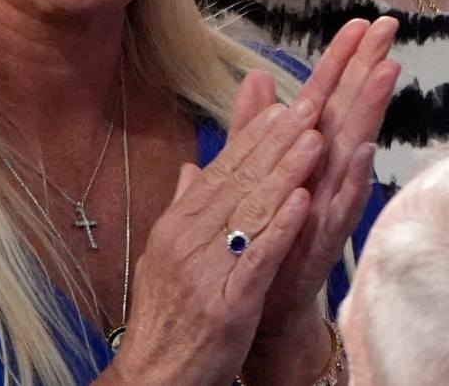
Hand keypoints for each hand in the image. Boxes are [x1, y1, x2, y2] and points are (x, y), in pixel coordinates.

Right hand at [106, 82, 322, 385]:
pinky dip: (281, 227)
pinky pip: (259, 258)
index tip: (280, 109)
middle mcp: (185, 241)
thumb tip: (191, 169)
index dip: (252, 140)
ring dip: (285, 174)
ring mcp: (205, 270)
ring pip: (250, 212)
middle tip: (305, 109)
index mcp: (173, 227)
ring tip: (313, 142)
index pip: (218, 173)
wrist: (155, 373)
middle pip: (236, 183)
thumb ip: (181, 209)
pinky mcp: (227, 302)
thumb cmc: (164, 318)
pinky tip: (302, 201)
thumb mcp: (162, 256)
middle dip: (275, 143)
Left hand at [240, 18, 397, 377]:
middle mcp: (323, 178)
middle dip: (366, 71)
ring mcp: (326, 208)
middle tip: (387, 28)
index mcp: (306, 159)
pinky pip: (339, 207)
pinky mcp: (320, 239)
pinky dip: (350, 180)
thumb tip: (255, 77)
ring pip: (351, 153)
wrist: (260, 304)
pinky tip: (360, 152)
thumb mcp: (253, 171)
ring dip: (367, 113)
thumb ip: (253, 128)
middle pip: (347, 114)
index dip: (342, 62)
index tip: (363, 21)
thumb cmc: (264, 235)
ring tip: (383, 74)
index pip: (326, 101)